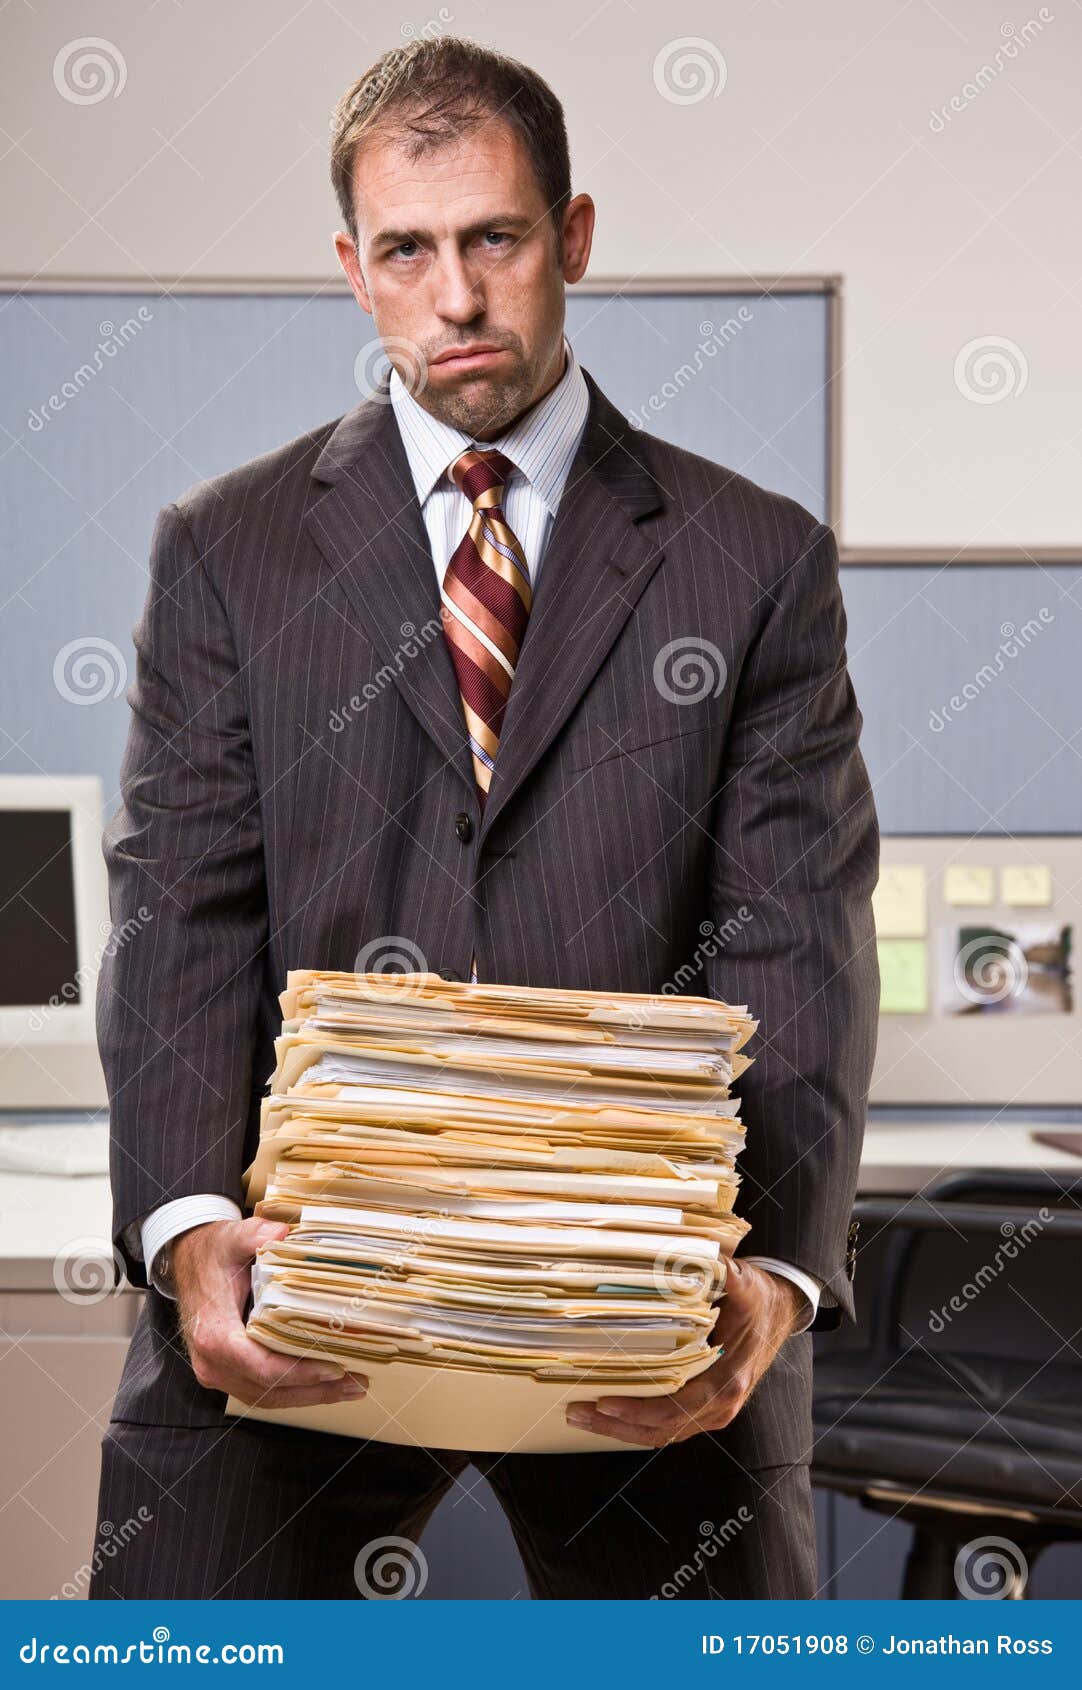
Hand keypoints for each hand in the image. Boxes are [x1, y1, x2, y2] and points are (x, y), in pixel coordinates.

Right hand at [171, 1216, 368, 1409]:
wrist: (189, 1261)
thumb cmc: (212, 1253)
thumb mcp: (231, 1238)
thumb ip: (254, 1234)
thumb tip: (281, 1232)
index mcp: (215, 1334)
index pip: (262, 1366)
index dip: (301, 1372)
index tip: (334, 1368)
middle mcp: (213, 1362)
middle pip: (270, 1390)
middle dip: (316, 1390)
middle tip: (355, 1384)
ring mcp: (218, 1372)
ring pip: (267, 1397)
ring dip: (309, 1396)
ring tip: (349, 1387)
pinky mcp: (227, 1372)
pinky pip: (262, 1391)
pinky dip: (294, 1391)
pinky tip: (322, 1384)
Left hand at [565, 1258, 806, 1446]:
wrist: (781, 1312)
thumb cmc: (759, 1299)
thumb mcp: (745, 1283)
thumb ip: (724, 1273)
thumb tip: (701, 1258)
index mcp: (728, 1380)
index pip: (676, 1407)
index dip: (639, 1410)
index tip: (605, 1402)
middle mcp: (721, 1404)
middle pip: (662, 1430)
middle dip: (616, 1426)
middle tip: (576, 1413)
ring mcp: (714, 1410)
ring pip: (662, 1433)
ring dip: (622, 1429)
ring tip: (582, 1417)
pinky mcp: (707, 1407)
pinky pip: (668, 1425)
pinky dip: (637, 1423)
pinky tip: (609, 1414)